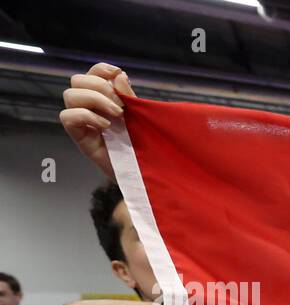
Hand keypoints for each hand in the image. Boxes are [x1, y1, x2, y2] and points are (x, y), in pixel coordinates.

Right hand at [60, 63, 134, 180]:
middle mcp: (89, 107)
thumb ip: (128, 96)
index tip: (118, 73)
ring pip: (70, 95)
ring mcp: (82, 122)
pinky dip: (87, 116)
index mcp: (103, 98)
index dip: (101, 69)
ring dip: (95, 100)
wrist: (144, 174)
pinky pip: (67, 117)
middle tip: (121, 106)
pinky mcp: (79, 137)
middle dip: (100, 86)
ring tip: (117, 115)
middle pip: (77, 81)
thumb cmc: (143, 145)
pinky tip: (106, 126)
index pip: (92, 74)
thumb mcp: (139, 117)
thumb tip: (119, 75)